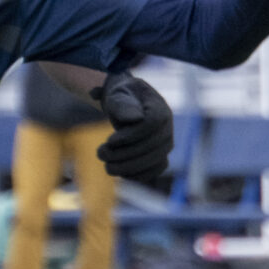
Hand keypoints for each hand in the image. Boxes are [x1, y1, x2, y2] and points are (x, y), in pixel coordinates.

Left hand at [96, 71, 174, 190]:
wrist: (127, 103)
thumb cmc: (120, 96)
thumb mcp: (117, 94)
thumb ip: (123, 104)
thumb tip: (135, 119)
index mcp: (160, 108)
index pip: (151, 125)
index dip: (130, 136)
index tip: (109, 140)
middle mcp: (167, 127)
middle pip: (152, 147)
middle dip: (124, 154)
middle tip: (100, 153)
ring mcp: (166, 144)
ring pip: (154, 162)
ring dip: (128, 167)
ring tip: (106, 164)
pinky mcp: (161, 157)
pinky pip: (154, 171)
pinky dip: (136, 175)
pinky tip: (118, 172)